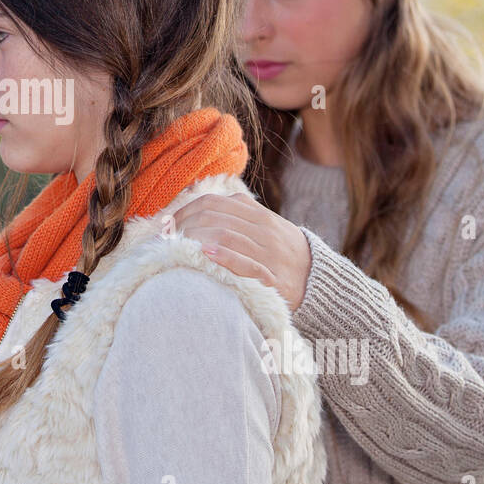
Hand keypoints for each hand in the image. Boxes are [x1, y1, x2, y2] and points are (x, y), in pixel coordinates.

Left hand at [166, 191, 311, 310]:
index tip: (167, 224)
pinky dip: (225, 257)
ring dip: (197, 239)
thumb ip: (239, 215)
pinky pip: (247, 263)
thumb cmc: (282, 253)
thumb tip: (199, 207)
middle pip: (216, 218)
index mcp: (258, 215)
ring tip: (176, 246)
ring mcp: (269, 252)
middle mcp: (264, 229)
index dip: (186, 211)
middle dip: (186, 227)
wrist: (318, 279)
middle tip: (166, 240)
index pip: (214, 204)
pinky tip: (205, 254)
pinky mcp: (273, 278)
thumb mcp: (265, 226)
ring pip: (228, 236)